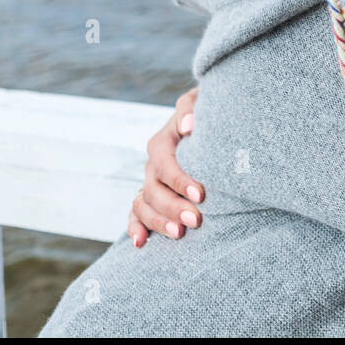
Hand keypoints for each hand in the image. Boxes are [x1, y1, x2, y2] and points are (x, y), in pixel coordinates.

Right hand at [127, 87, 205, 245]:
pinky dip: (136, 228)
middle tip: (196, 221)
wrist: (208, 123)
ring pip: (143, 205)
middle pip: (154, 190)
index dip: (180, 181)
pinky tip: (142, 243)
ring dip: (158, 222)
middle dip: (173, 207)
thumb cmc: (207, 112)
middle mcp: (152, 165)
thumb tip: (187, 126)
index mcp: (162, 143)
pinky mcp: (152, 197)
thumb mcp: (201, 102)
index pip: (165, 165)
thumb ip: (191, 108)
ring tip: (179, 235)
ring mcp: (150, 182)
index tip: (201, 194)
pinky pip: (136, 214)